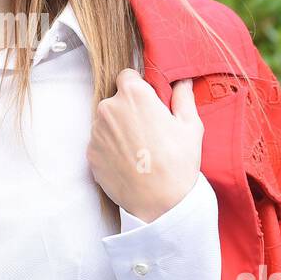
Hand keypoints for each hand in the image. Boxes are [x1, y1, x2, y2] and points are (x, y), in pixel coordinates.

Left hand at [86, 70, 203, 222]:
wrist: (160, 203)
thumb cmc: (178, 163)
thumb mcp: (190, 126)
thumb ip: (183, 98)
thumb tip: (182, 81)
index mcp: (133, 94)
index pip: (127, 76)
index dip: (139, 88)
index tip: (148, 103)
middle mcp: (108, 108)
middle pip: (115, 99)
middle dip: (128, 109)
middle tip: (147, 130)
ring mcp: (96, 132)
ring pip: (106, 122)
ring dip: (118, 129)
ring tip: (139, 149)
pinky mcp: (90, 153)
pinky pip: (99, 143)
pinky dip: (110, 148)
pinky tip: (128, 161)